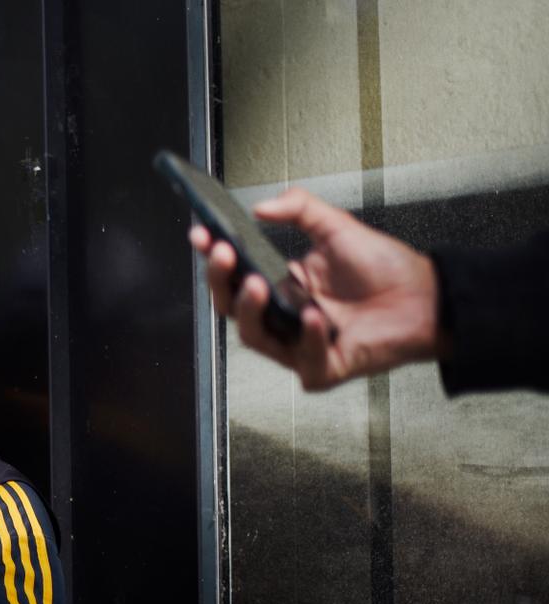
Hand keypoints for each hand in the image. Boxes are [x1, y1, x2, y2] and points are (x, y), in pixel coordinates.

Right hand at [189, 187, 442, 389]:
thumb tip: (262, 206)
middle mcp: (285, 317)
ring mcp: (299, 346)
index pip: (235, 275)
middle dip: (221, 281)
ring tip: (259, 286)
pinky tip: (316, 317)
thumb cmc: (386, 270)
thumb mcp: (338, 228)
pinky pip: (303, 360)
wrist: (429, 298)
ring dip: (252, 312)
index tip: (202, 235)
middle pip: (232, 309)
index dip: (214, 257)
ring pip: (255, 338)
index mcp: (282, 285)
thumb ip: (300, 209)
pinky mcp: (323, 369)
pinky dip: (307, 338)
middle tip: (224, 256)